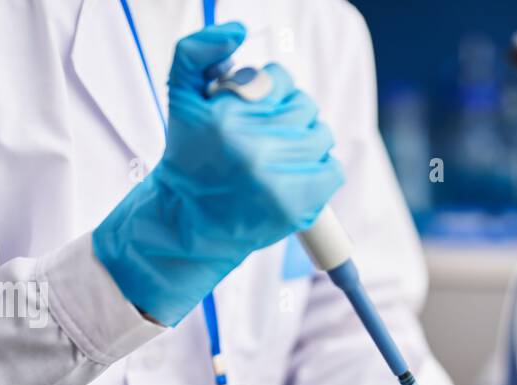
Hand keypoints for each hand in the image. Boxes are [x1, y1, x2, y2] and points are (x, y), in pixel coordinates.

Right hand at [93, 22, 342, 325]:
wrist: (190, 224)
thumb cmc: (190, 158)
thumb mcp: (182, 97)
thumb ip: (197, 51)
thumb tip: (238, 28)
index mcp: (226, 116)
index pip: (280, 78)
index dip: (270, 92)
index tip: (255, 110)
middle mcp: (253, 147)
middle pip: (305, 105)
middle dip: (289, 116)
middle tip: (268, 136)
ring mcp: (278, 179)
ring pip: (322, 135)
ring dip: (307, 142)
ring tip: (281, 157)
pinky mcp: (297, 206)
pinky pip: (334, 170)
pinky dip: (321, 170)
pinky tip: (297, 176)